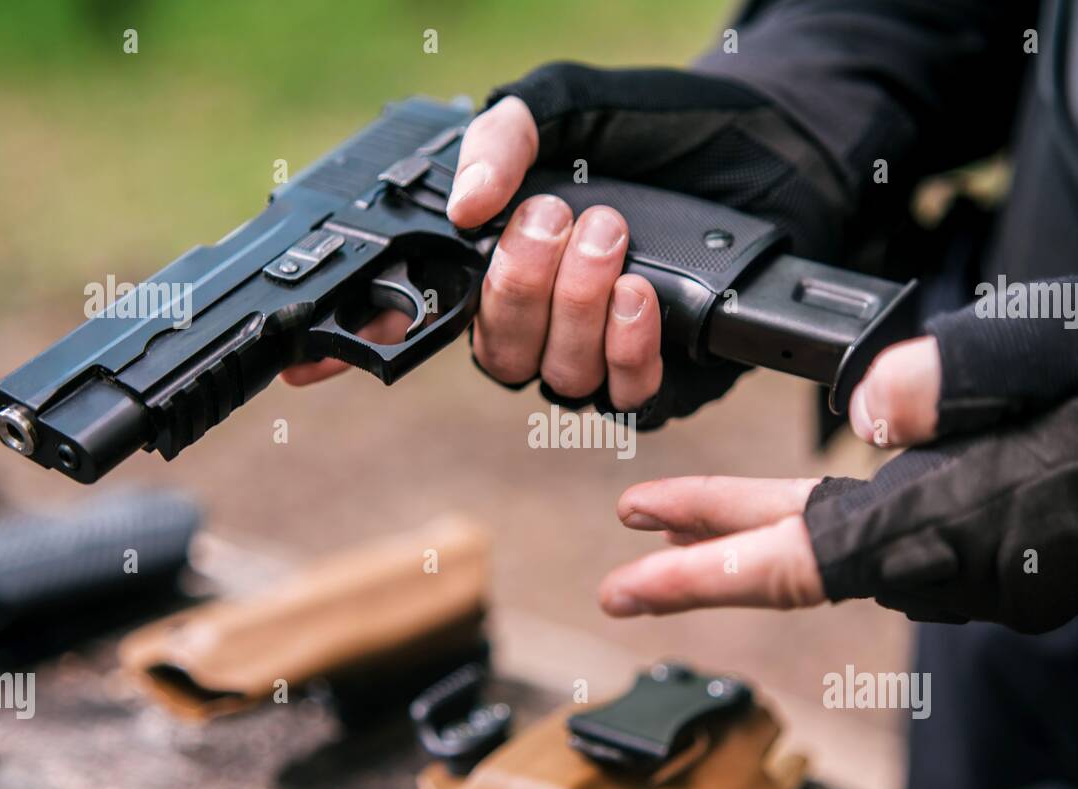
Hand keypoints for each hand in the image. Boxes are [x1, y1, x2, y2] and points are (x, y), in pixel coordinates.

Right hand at [283, 96, 662, 410]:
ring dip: (575, 306)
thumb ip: (508, 136)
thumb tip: (468, 206)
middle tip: (553, 216)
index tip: (308, 366)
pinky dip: (626, 345)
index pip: (415, 318)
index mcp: (501, 263)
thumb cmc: (663, 128)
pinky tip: (642, 293)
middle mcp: (544, 321)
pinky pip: (624, 393)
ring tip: (610, 233)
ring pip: (555, 376)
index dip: (358, 348)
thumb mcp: (571, 105)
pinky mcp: (662, 374)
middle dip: (516, 288)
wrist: (769, 142)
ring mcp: (600, 353)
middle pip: (492, 353)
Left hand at [605, 273, 1077, 633]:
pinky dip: (817, 530)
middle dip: (704, 564)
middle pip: (800, 568)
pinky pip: (878, 543)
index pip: (804, 560)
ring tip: (677, 517)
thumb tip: (868, 413)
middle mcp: (954, 559)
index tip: (631, 568)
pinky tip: (790, 514)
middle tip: (621, 572)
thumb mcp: (1069, 342)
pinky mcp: (984, 546)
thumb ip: (962, 374)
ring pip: (835, 552)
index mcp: (956, 516)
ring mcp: (971, 564)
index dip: (710, 566)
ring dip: (754, 535)